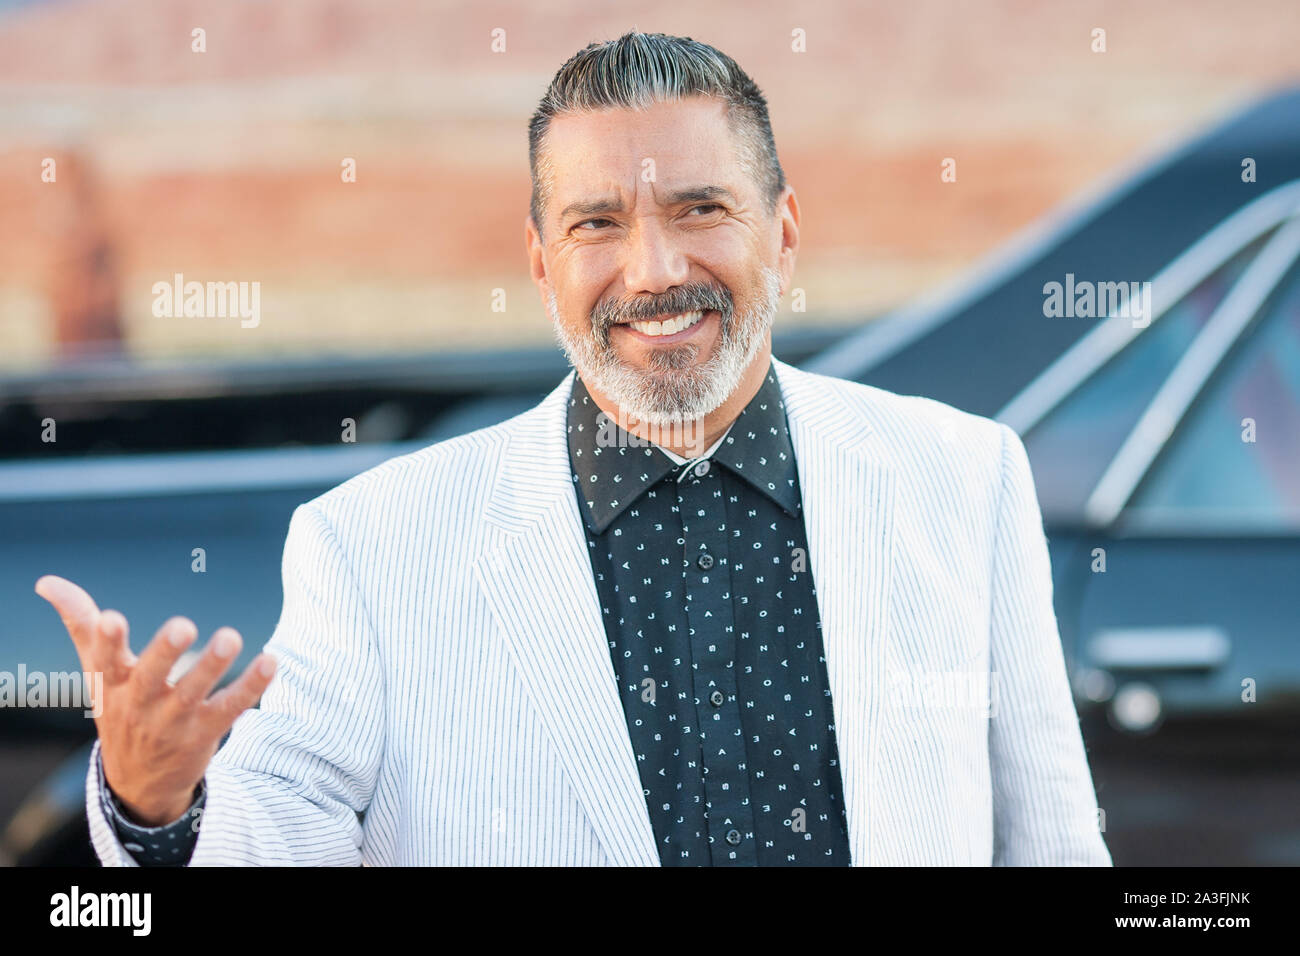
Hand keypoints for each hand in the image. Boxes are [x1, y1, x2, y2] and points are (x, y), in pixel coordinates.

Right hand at [35, 575, 276, 826]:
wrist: (138, 781)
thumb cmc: (120, 707)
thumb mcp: (97, 670)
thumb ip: (80, 623)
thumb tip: (47, 582)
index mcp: (113, 683)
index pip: (104, 659)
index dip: (107, 640)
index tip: (111, 617)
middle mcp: (141, 702)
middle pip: (150, 676)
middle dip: (164, 652)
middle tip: (182, 626)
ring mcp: (174, 720)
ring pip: (193, 692)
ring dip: (212, 665)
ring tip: (230, 636)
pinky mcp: (205, 732)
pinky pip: (230, 708)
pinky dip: (251, 686)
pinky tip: (270, 661)